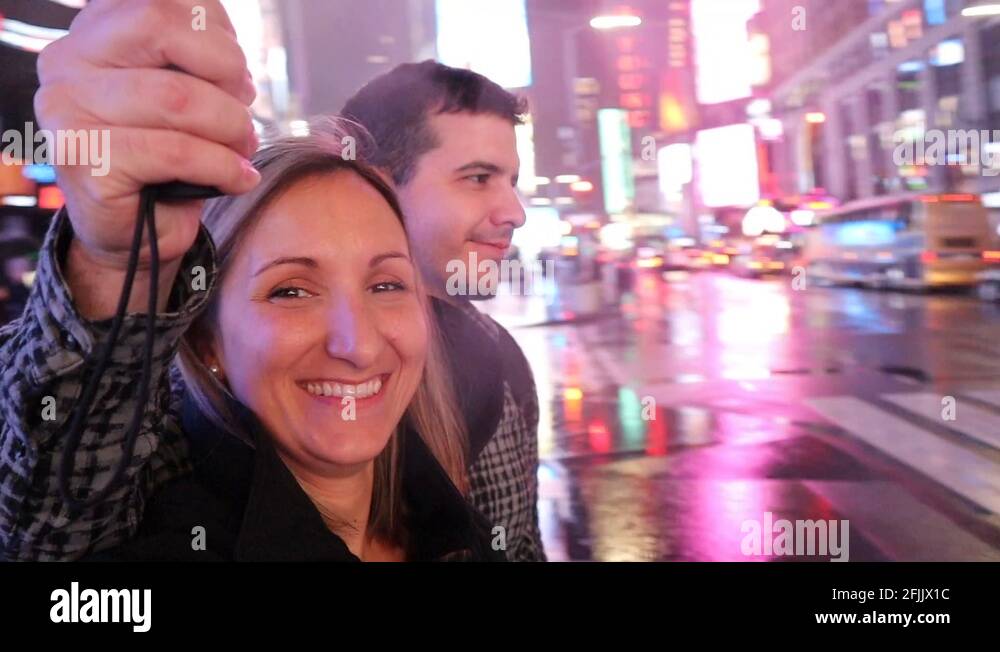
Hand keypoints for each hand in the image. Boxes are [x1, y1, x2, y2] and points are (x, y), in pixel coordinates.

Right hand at [34, 0, 260, 270]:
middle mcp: (67, 61)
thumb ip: (198, 54)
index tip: (234, 74)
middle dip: (224, 69)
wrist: (137, 232)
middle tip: (244, 108)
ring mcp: (67, 110)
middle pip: (161, 26)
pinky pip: (176, 151)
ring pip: (176, 96)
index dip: (216, 31)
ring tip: (243, 147)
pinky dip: (223, 166)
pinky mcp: (84, 160)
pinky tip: (238, 177)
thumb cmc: (169, 157)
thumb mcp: (187, 89)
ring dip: (231, 126)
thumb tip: (234, 51)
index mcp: (94, 33)